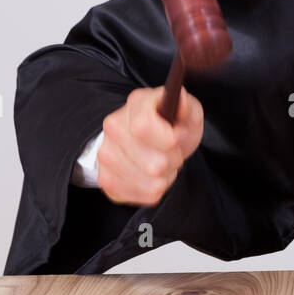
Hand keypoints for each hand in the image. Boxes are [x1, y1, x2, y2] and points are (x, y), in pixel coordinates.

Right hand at [97, 87, 203, 205]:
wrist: (149, 141)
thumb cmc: (171, 125)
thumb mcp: (188, 112)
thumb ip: (187, 106)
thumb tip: (180, 98)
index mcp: (135, 105)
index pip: (143, 127)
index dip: (169, 139)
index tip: (178, 137)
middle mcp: (113, 128)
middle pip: (152, 164)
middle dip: (173, 160)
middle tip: (173, 152)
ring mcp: (105, 156)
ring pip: (151, 183)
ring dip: (166, 176)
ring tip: (164, 162)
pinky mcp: (107, 180)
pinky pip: (145, 196)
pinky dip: (157, 189)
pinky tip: (154, 175)